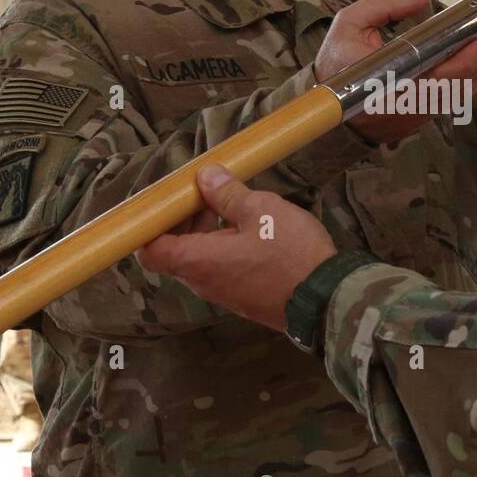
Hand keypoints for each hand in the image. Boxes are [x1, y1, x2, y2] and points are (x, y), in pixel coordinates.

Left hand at [137, 166, 336, 331]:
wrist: (326, 299)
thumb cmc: (290, 253)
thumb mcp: (261, 210)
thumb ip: (228, 194)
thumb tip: (206, 178)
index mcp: (197, 261)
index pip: (151, 251)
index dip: (149, 226)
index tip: (165, 202)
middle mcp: (203, 282)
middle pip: (175, 252)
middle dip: (183, 221)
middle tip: (204, 193)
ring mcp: (224, 294)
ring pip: (200, 260)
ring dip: (207, 232)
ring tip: (232, 205)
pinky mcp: (244, 298)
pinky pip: (222, 270)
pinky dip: (224, 247)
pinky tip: (250, 228)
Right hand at [315, 0, 476, 144]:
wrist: (330, 110)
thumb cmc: (338, 63)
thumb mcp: (349, 23)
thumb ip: (384, 5)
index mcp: (385, 80)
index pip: (435, 73)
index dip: (465, 59)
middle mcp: (406, 102)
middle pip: (458, 83)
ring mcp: (417, 112)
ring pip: (461, 93)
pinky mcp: (423, 117)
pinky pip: (455, 97)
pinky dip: (474, 78)